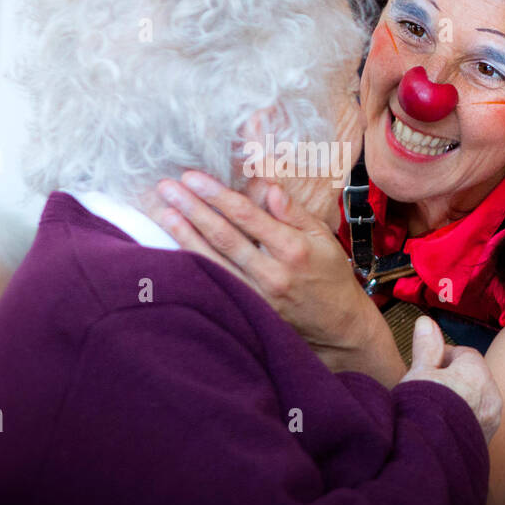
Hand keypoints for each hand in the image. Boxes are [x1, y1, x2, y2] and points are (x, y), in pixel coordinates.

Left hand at [152, 171, 378, 361]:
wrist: (339, 327)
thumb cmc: (331, 276)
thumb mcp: (323, 237)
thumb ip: (293, 212)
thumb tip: (267, 187)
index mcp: (292, 249)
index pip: (247, 215)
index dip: (217, 195)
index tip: (194, 177)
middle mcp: (272, 273)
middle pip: (224, 236)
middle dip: (193, 209)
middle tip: (168, 188)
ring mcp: (258, 296)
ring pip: (214, 262)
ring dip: (186, 236)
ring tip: (164, 213)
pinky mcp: (249, 311)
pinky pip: (217, 284)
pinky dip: (196, 266)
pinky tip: (176, 250)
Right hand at [401, 316, 501, 442]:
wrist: (426, 457)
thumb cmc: (420, 412)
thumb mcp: (418, 374)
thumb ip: (426, 347)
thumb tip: (426, 322)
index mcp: (477, 375)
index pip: (465, 354)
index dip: (443, 356)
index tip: (426, 365)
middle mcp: (491, 397)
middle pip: (474, 376)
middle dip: (454, 377)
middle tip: (428, 386)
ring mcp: (491, 421)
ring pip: (477, 398)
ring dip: (460, 398)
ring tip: (433, 407)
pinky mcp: (486, 440)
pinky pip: (477, 419)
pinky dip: (464, 418)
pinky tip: (442, 425)